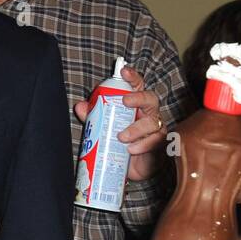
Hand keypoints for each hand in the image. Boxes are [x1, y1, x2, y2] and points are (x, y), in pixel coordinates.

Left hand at [73, 66, 166, 181]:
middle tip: (125, 101)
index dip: (132, 77)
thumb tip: (80, 106)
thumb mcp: (101, 129)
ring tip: (121, 137)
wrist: (127, 169)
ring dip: (136, 128)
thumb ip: (92, 117)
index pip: (136, 86)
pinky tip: (131, 150)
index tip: (124, 70)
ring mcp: (156, 129)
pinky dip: (143, 145)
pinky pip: (156, 141)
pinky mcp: (159, 145)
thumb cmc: (116, 143)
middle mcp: (148, 114)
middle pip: (150, 99)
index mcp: (134, 106)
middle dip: (138, 97)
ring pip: (153, 122)